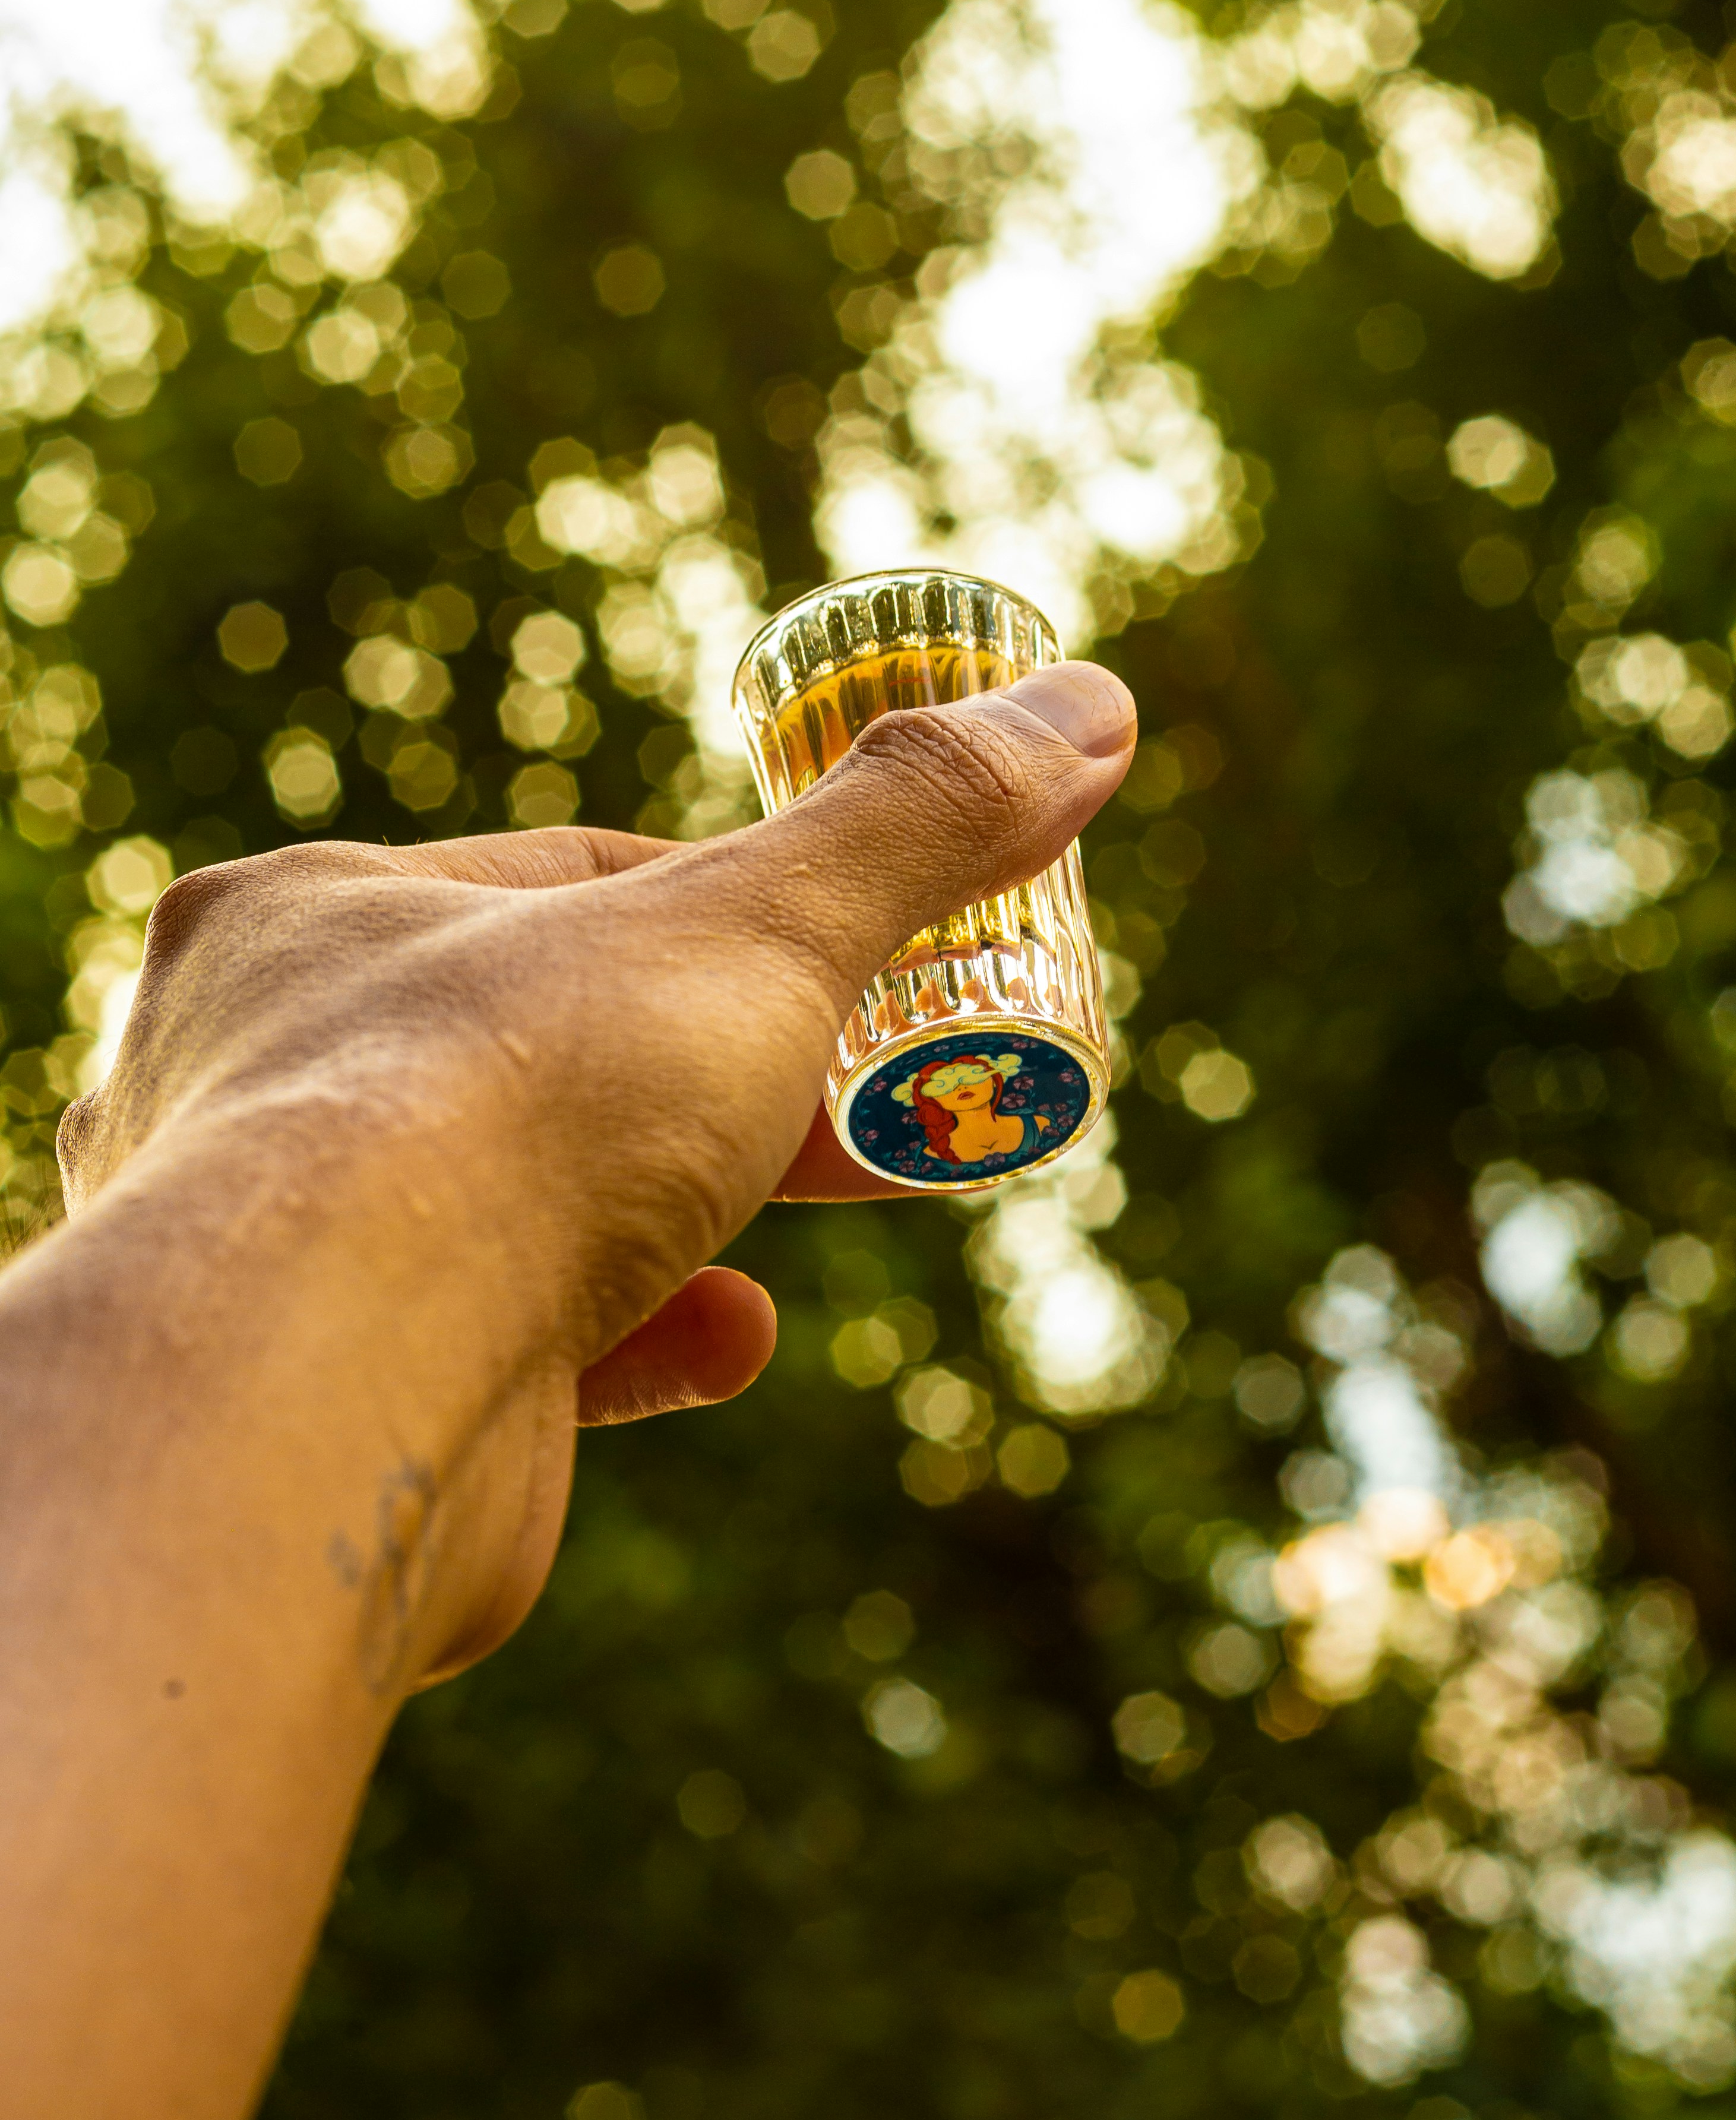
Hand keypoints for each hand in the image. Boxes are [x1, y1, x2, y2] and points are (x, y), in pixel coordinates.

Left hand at [54, 661, 1134, 1690]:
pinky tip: (735, 1337)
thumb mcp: (757, 935)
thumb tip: (1092, 708)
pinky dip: (638, 1338)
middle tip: (872, 1111)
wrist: (330, 1406)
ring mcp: (284, 1260)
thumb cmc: (507, 1112)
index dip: (732, 920)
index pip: (558, 887)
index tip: (850, 964)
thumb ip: (914, 829)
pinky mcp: (335, 1411)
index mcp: (307, 916)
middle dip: (729, 1082)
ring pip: (527, 1208)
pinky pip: (509, 1351)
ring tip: (811, 1206)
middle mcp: (259, 1079)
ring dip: (686, 1209)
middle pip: (555, 1054)